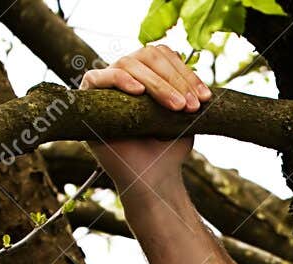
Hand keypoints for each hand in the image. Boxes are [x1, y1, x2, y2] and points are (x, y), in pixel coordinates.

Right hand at [78, 45, 210, 201]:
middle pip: (147, 56)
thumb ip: (186, 89)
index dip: (185, 72)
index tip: (206, 98)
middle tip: (191, 106)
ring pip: (127, 63)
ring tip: (177, 107)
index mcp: (147, 75)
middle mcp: (125, 76)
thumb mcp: (185, 115)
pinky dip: (119, 79)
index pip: (163, 55)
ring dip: (157, 83)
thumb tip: (195, 65)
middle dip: (174, 79)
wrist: (153, 178)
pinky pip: (97, 77)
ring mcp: (105, 86)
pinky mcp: (87, 99)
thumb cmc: (169, 148)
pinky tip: (138, 92)